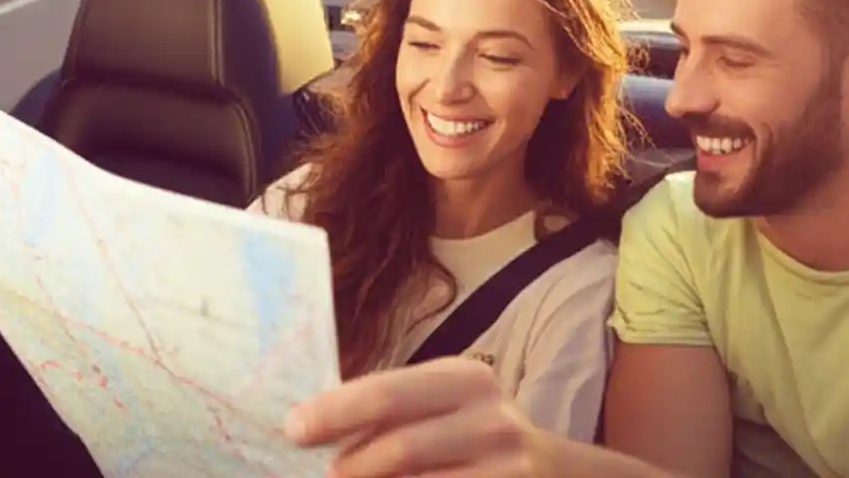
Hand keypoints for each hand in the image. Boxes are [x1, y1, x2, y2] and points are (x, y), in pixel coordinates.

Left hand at [284, 356, 553, 476]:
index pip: (388, 392)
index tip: (293, 428)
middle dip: (352, 465)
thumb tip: (313, 426)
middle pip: (401, 446)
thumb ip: (392, 410)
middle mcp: (490, 420)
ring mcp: (507, 467)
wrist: (554, 473)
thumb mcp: (445, 406)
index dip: (336, 411)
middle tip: (325, 474)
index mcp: (464, 380)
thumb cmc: (473, 436)